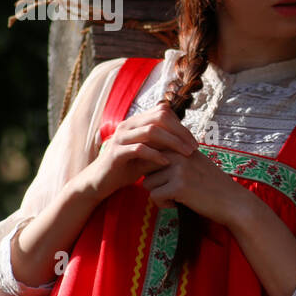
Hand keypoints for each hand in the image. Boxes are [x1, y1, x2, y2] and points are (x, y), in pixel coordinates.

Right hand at [78, 103, 198, 203]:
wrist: (101, 182)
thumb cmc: (128, 168)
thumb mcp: (150, 155)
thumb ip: (164, 146)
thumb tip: (188, 143)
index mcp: (136, 123)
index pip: (163, 112)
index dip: (181, 125)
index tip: (193, 141)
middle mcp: (127, 126)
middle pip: (159, 117)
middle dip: (180, 132)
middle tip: (194, 147)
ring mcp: (120, 138)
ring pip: (151, 131)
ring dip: (172, 142)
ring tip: (186, 154)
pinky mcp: (116, 153)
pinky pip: (138, 149)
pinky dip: (155, 155)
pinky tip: (166, 162)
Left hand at [140, 146, 248, 225]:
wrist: (234, 202)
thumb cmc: (213, 185)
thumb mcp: (195, 162)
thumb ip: (174, 157)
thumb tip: (146, 158)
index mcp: (181, 146)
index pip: (150, 153)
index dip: (153, 169)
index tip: (168, 179)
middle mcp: (179, 154)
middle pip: (144, 167)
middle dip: (153, 181)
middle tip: (172, 189)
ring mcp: (179, 169)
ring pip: (147, 183)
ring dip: (159, 193)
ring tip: (178, 197)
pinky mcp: (179, 186)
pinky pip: (154, 196)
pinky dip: (163, 204)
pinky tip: (178, 204)